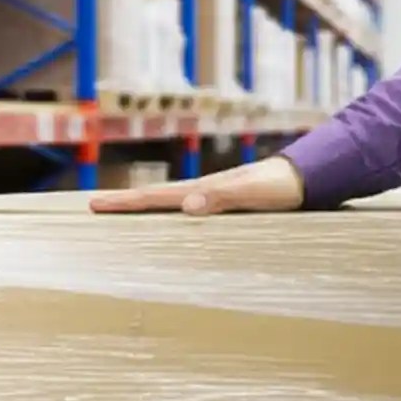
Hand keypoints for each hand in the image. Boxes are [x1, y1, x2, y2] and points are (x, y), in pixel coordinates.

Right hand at [88, 156, 304, 214]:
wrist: (307, 177)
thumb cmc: (281, 186)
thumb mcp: (253, 192)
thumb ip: (223, 197)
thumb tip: (187, 206)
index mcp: (204, 189)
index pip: (157, 196)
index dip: (125, 202)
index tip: (94, 205)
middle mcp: (205, 192)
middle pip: (157, 198)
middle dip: (125, 204)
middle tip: (93, 208)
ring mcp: (215, 197)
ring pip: (171, 204)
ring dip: (145, 209)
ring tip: (120, 215)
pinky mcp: (227, 205)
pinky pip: (189, 212)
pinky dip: (170, 215)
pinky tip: (169, 223)